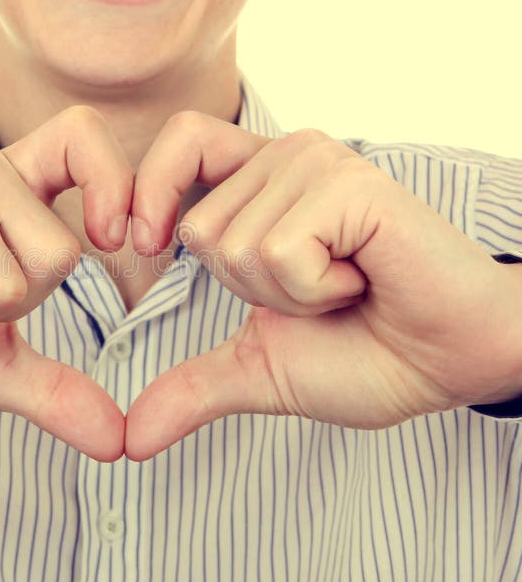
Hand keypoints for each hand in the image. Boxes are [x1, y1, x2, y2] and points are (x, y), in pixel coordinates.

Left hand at [125, 114, 521, 459]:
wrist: (447, 364)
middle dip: (253, 290)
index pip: (181, 142)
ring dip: (290, 294)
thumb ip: (193, 387)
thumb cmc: (364, 352)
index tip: (148, 243)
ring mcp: (318, 163)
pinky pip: (280, 253)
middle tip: (318, 288)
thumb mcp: (261, 367)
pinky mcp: (349, 184)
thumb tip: (133, 439)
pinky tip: (362, 278)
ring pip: (235, 246)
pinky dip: (316, 291)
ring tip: (345, 283)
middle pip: (197, 230)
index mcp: (260, 182)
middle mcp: (286, 158)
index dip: (150, 191)